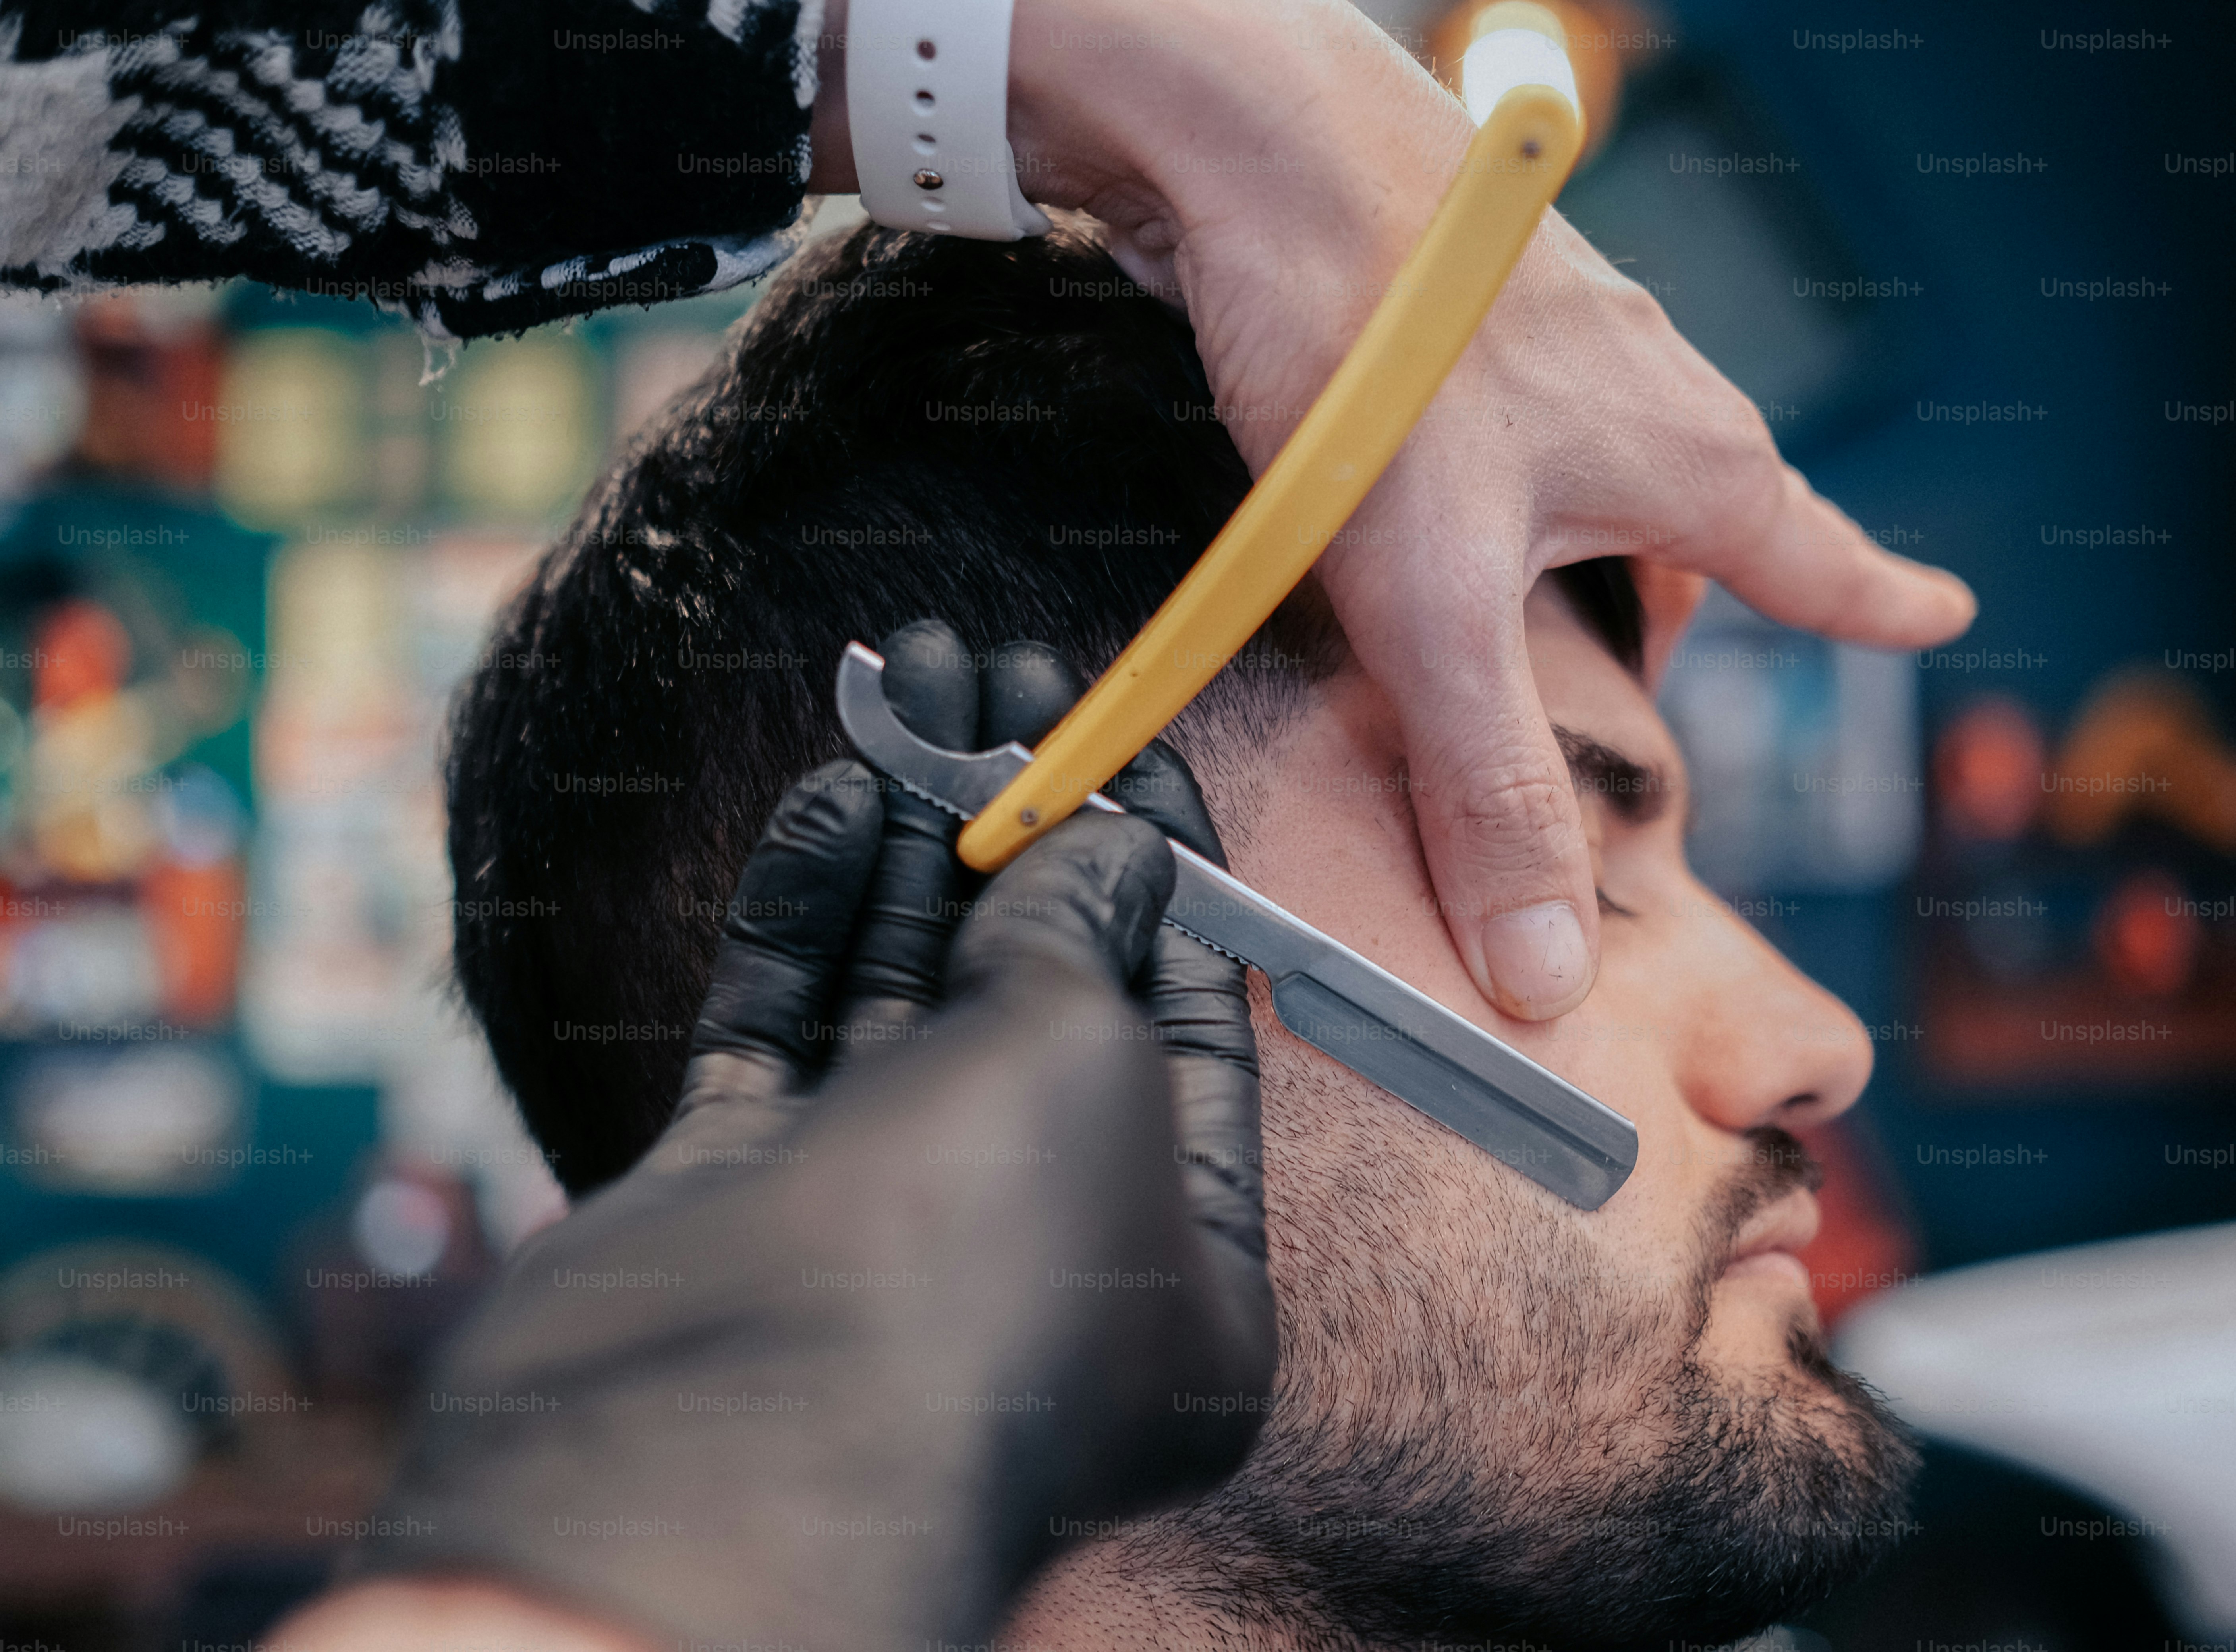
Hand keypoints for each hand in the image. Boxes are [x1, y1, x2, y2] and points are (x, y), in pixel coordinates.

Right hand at [353, 622, 1271, 1651]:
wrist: (709, 1450)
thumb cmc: (959, 1267)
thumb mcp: (1087, 1063)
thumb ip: (1084, 937)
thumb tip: (1103, 845)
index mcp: (1178, 1280)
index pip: (1193, 1034)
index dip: (1170, 877)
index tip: (1143, 742)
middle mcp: (1028, 1258)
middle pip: (1036, 999)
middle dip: (1026, 827)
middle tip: (1017, 674)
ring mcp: (870, 1233)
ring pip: (903, 996)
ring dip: (914, 838)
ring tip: (925, 685)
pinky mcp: (735, 1206)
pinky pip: (787, 1033)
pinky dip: (812, 913)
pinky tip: (844, 793)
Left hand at [813, 0, 1975, 1018]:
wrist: (1263, 150)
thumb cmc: (1378, 341)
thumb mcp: (1436, 603)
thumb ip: (1489, 784)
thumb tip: (1543, 970)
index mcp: (1691, 463)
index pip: (1823, 561)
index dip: (1883, 608)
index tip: (1946, 616)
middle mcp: (1655, 390)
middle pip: (1709, 534)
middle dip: (1682, 620)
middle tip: (1640, 690)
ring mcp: (1570, 341)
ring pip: (1612, 480)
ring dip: (1583, 556)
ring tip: (1513, 619)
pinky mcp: (1482, 315)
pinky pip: (1530, 433)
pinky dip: (1507, 496)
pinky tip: (1426, 512)